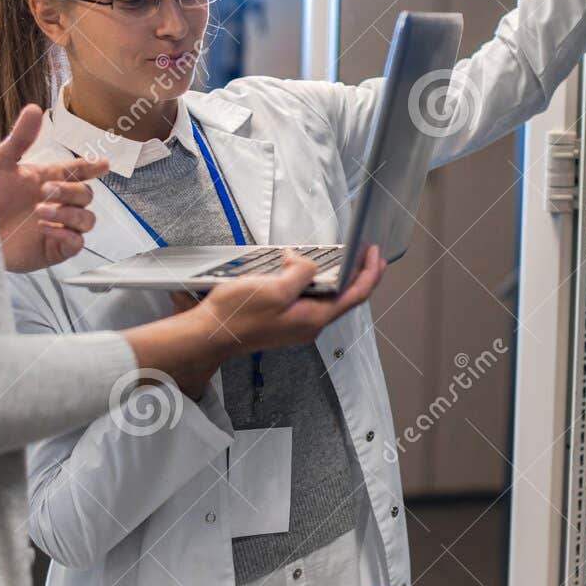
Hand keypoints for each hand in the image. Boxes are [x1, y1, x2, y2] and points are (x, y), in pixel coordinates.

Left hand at [0, 104, 108, 271]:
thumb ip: (20, 138)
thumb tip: (34, 108)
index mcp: (46, 179)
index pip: (79, 172)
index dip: (93, 167)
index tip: (103, 164)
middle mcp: (56, 203)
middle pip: (86, 195)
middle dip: (71, 191)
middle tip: (45, 190)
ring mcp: (57, 227)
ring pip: (87, 220)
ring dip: (70, 213)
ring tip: (40, 212)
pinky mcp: (52, 250)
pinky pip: (76, 243)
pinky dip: (66, 235)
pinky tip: (43, 228)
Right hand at [122, 247, 387, 397]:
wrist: (210, 334)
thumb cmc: (239, 314)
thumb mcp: (275, 288)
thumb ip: (300, 273)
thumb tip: (307, 264)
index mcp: (314, 318)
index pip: (355, 295)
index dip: (370, 272)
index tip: (374, 250)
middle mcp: (310, 326)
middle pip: (344, 297)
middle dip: (355, 273)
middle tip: (361, 250)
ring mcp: (296, 326)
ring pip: (324, 298)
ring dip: (330, 276)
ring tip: (332, 256)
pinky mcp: (283, 322)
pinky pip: (306, 300)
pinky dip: (310, 282)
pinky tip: (298, 269)